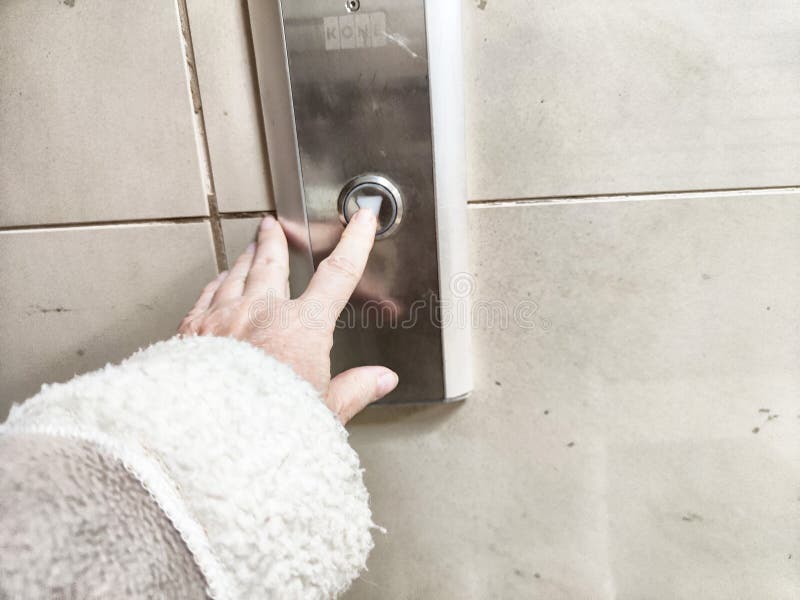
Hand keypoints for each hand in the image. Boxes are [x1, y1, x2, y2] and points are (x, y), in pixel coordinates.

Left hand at [178, 210, 398, 422]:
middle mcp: (261, 313)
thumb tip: (382, 380)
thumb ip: (354, 390)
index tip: (360, 221)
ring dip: (245, 257)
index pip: (338, 275)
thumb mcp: (324, 413)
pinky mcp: (192, 332)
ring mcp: (224, 318)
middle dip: (275, 240)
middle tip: (274, 225)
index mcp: (302, 328)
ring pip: (236, 274)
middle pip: (272, 263)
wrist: (211, 437)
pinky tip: (216, 282)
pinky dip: (215, 283)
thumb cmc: (268, 429)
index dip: (354, 244)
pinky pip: (206, 295)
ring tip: (248, 247)